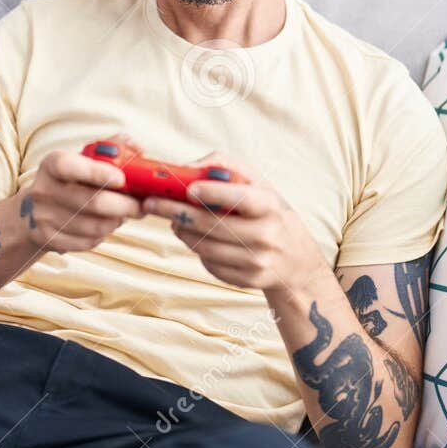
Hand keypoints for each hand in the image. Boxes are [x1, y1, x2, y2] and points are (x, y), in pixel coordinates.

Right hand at [21, 134, 143, 252]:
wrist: (33, 211)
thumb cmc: (70, 181)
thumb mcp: (82, 160)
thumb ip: (110, 149)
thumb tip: (136, 148)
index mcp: (52, 164)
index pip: (69, 166)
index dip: (96, 173)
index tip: (122, 179)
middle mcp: (44, 190)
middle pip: (91, 202)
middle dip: (123, 205)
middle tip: (140, 206)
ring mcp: (43, 217)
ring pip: (93, 225)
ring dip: (115, 222)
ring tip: (122, 215)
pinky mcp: (48, 239)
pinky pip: (86, 241)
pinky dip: (102, 235)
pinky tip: (104, 226)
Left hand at [143, 155, 327, 294]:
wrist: (295, 256)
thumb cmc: (264, 208)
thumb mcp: (255, 182)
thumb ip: (223, 166)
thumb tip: (187, 169)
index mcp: (270, 206)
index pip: (242, 198)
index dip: (214, 193)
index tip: (189, 188)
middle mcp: (267, 235)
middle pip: (213, 226)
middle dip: (177, 212)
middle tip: (151, 203)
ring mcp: (258, 261)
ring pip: (206, 247)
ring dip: (182, 232)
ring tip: (173, 220)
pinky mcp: (248, 280)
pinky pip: (211, 264)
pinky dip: (198, 250)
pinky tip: (196, 238)